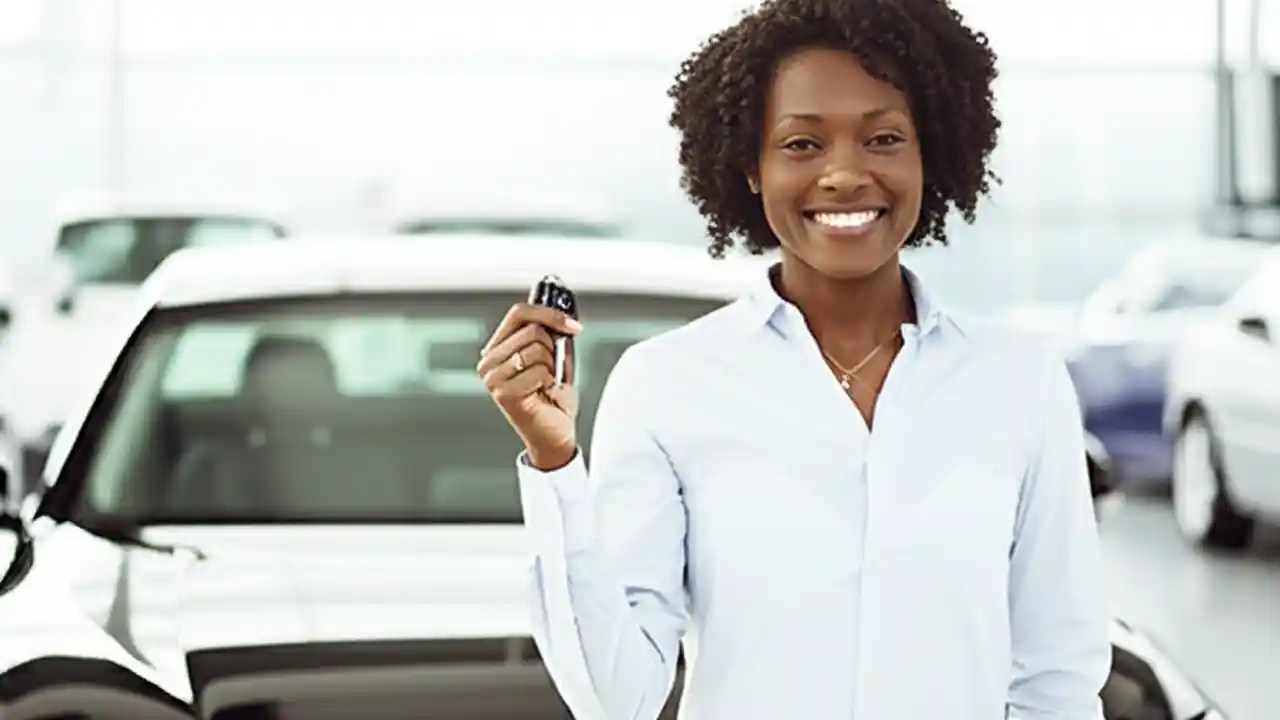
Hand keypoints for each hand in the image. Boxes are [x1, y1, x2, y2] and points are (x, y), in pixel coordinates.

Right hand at [478, 302, 582, 469]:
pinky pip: (540, 371)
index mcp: (497, 348)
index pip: (519, 313)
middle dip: (554, 349)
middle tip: (553, 371)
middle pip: (533, 330)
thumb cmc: (553, 399)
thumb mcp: (555, 358)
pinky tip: (544, 394)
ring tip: (547, 384)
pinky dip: (551, 382)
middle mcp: (489, 362)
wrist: (554, 436)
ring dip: (552, 367)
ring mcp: (493, 378)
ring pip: (538, 349)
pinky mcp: (504, 393)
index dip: (549, 313)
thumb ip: (553, 334)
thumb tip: (562, 313)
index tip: (573, 325)